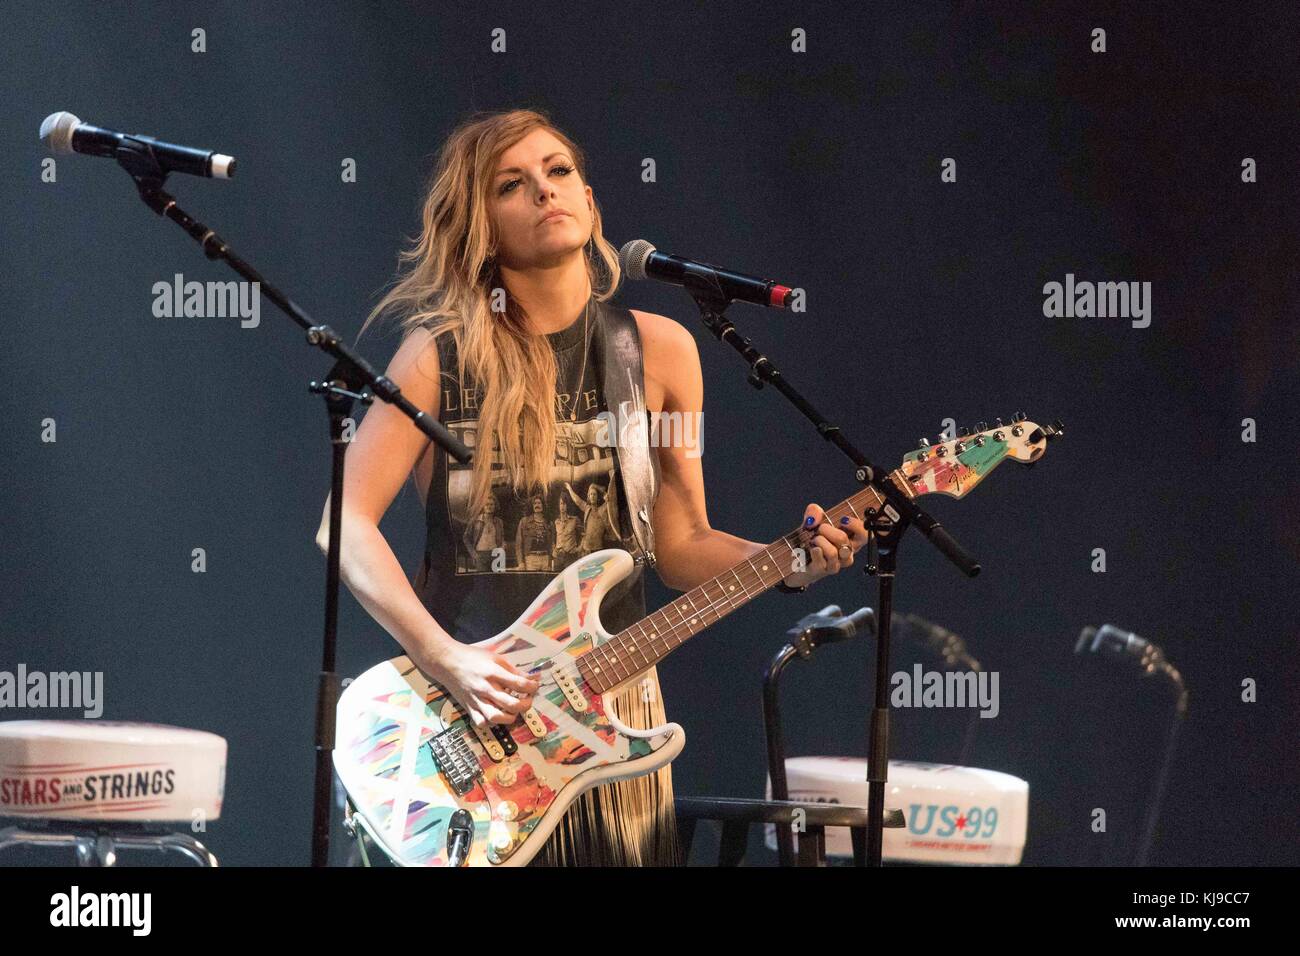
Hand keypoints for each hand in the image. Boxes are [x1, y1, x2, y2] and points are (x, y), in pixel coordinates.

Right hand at [418, 641, 540, 726]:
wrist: (447, 662)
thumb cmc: (472, 657)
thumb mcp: (495, 658)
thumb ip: (513, 670)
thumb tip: (531, 678)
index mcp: (493, 673)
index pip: (519, 684)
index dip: (532, 687)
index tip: (535, 685)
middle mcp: (485, 689)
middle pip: (512, 704)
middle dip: (526, 704)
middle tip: (528, 699)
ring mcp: (476, 700)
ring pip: (497, 718)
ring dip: (510, 717)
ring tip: (514, 710)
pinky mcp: (469, 707)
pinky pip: (481, 722)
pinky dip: (491, 723)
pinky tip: (496, 715)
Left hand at [782, 502, 869, 588]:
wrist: (798, 558)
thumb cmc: (811, 537)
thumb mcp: (813, 520)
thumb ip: (814, 512)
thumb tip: (813, 519)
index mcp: (851, 539)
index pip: (865, 534)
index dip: (857, 526)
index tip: (843, 519)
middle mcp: (847, 553)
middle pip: (843, 539)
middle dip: (827, 529)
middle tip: (820, 529)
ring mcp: (836, 563)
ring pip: (832, 552)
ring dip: (819, 541)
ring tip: (813, 540)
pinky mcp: (823, 570)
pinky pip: (821, 561)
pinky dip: (814, 551)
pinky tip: (812, 549)